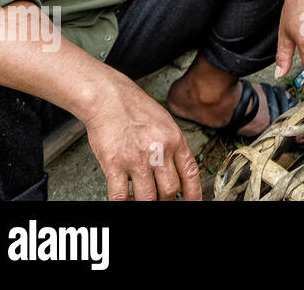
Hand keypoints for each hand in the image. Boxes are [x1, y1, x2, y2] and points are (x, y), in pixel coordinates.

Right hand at [83, 77, 200, 200]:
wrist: (109, 99)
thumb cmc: (135, 108)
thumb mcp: (165, 123)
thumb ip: (173, 145)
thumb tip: (177, 168)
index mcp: (175, 140)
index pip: (190, 173)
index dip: (194, 193)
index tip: (193, 202)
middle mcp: (159, 151)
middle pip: (170, 189)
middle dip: (168, 200)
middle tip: (163, 200)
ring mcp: (137, 160)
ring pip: (148, 198)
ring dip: (147, 203)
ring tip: (144, 201)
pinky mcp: (114, 165)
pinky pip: (120, 196)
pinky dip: (123, 204)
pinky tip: (124, 202)